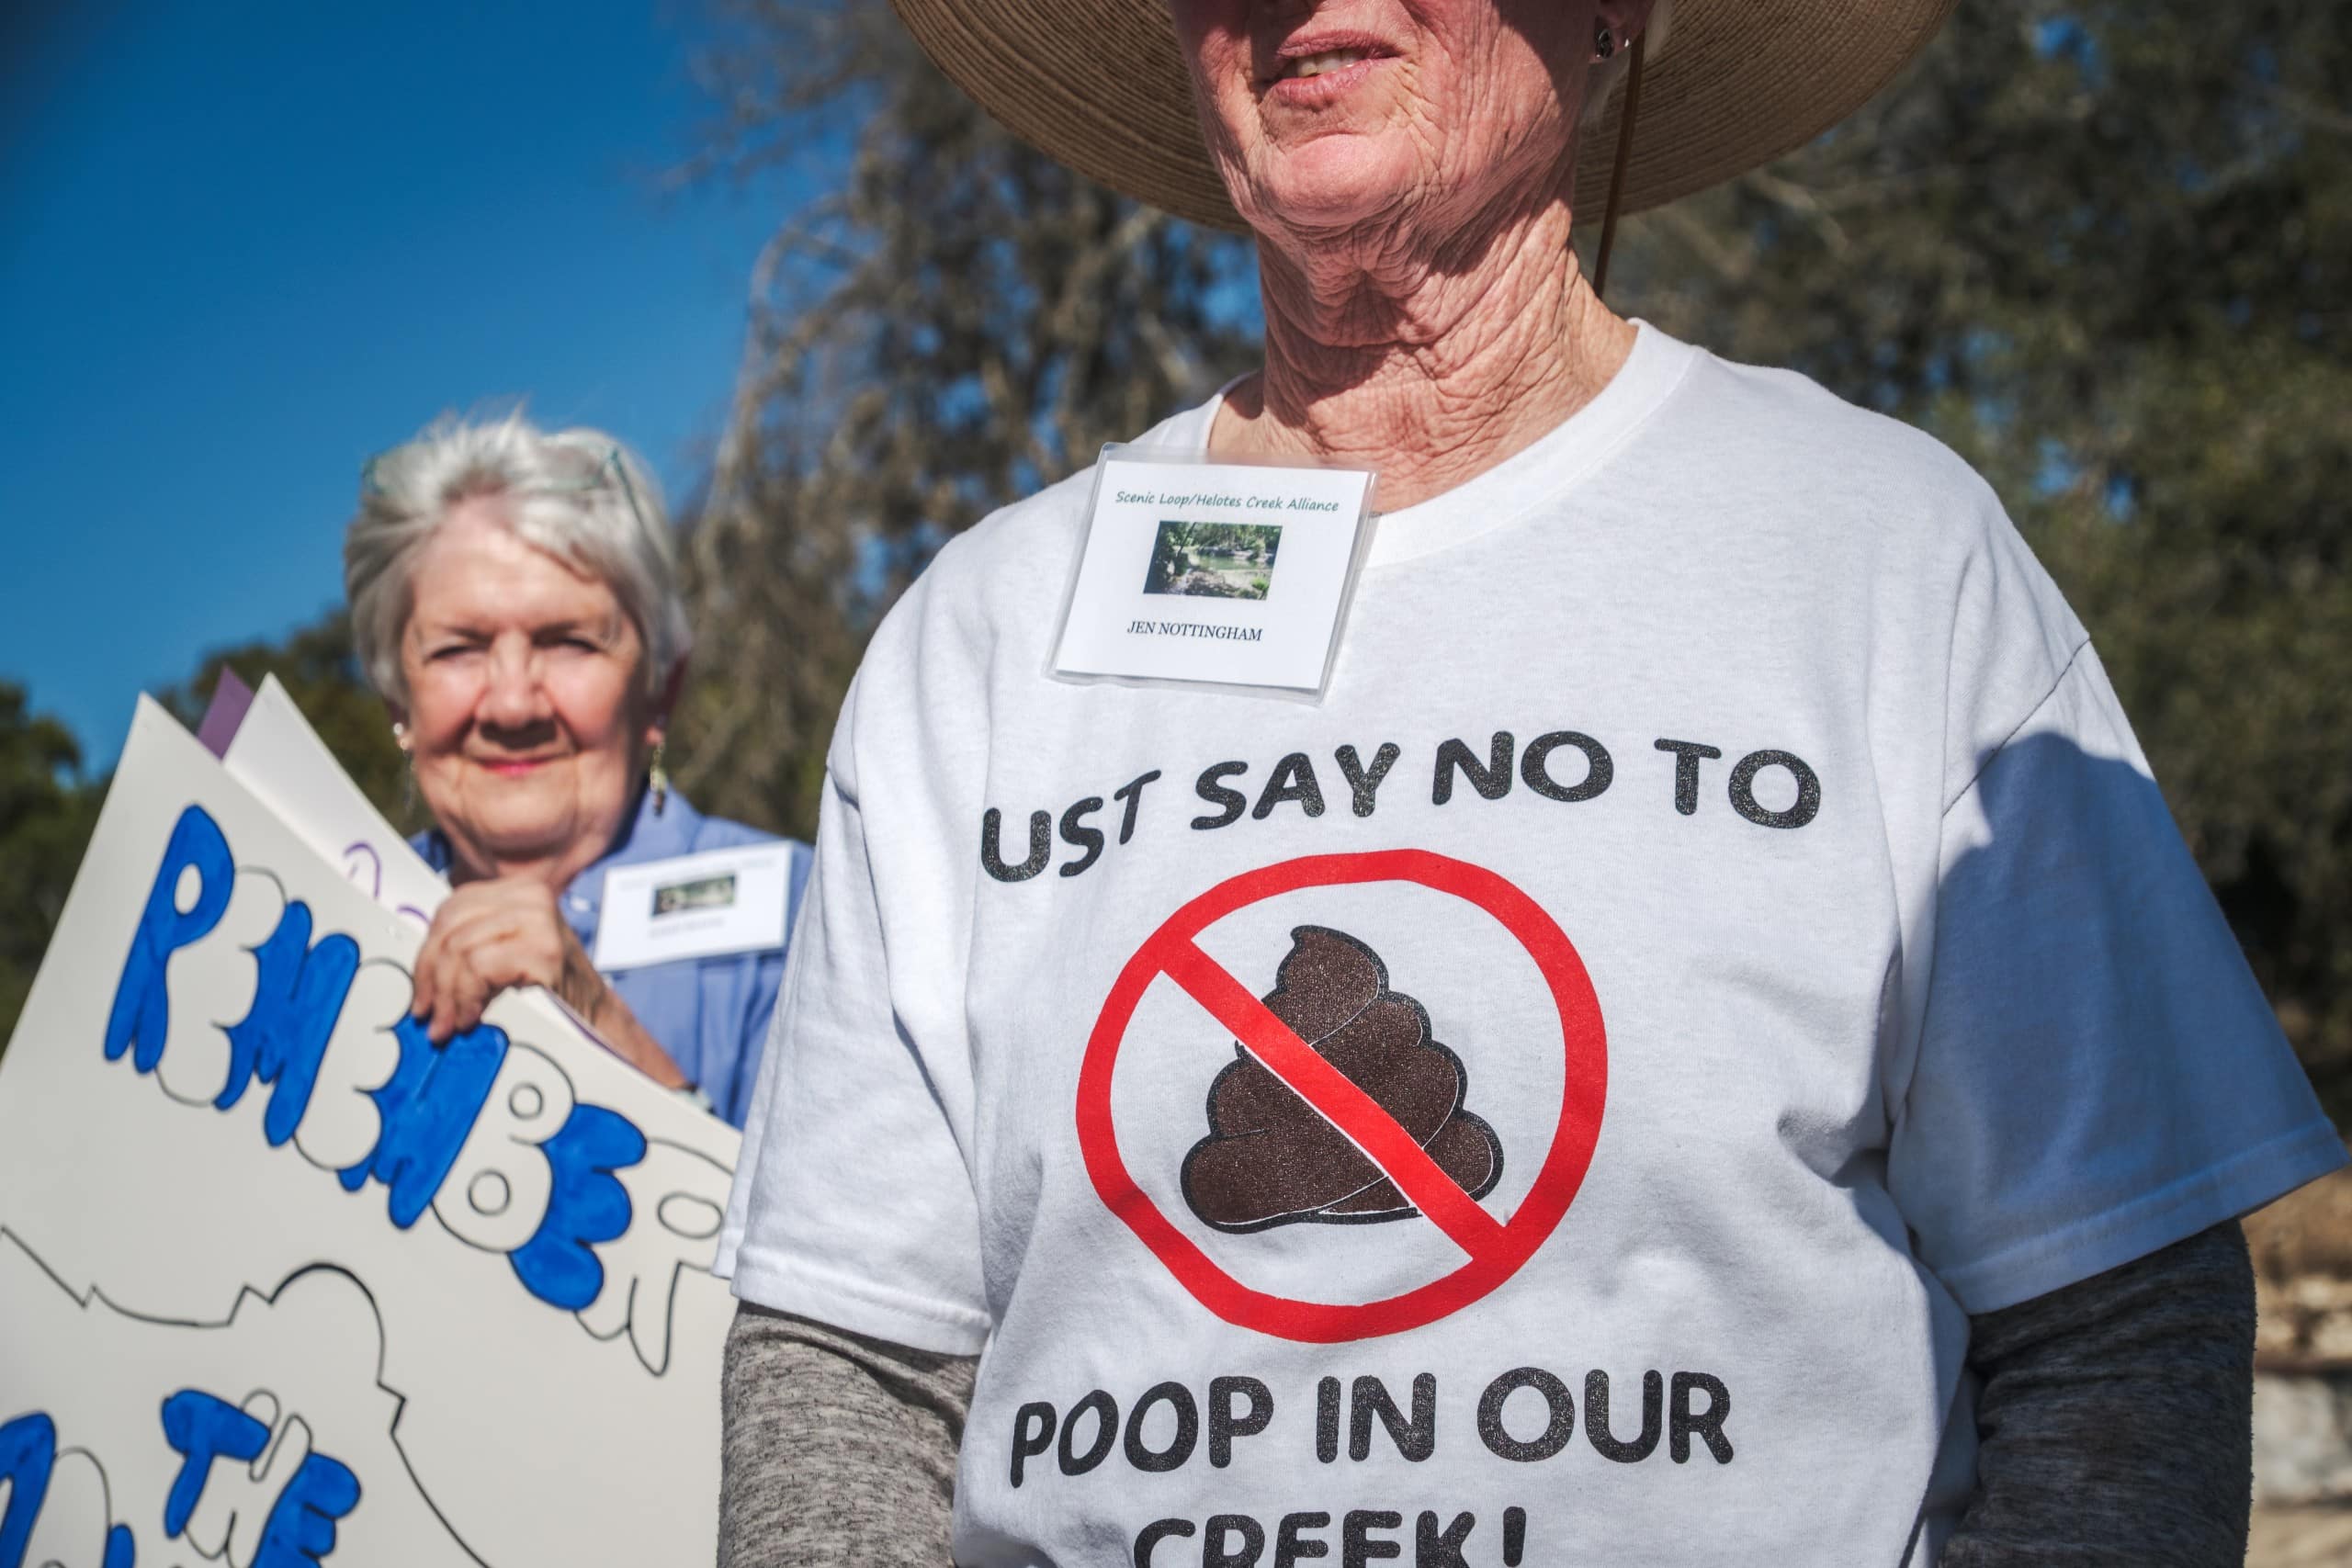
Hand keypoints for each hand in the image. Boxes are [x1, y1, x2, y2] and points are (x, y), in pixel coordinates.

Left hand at [408, 878, 687, 1088]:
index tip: (424, 993)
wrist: (599, 1022)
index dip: (427, 954)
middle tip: (430, 1016)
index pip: (451, 910)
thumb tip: (423, 966)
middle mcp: (530, 896)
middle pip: (450, 927)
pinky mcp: (542, 949)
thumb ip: (474, 944)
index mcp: (519, 891)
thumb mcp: (508, 954)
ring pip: (459, 948)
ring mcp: (539, 919)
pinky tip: (471, 1018)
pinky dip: (465, 997)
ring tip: (450, 1024)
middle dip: (432, 977)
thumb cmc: (550, 994)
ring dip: (447, 995)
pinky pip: (477, 967)